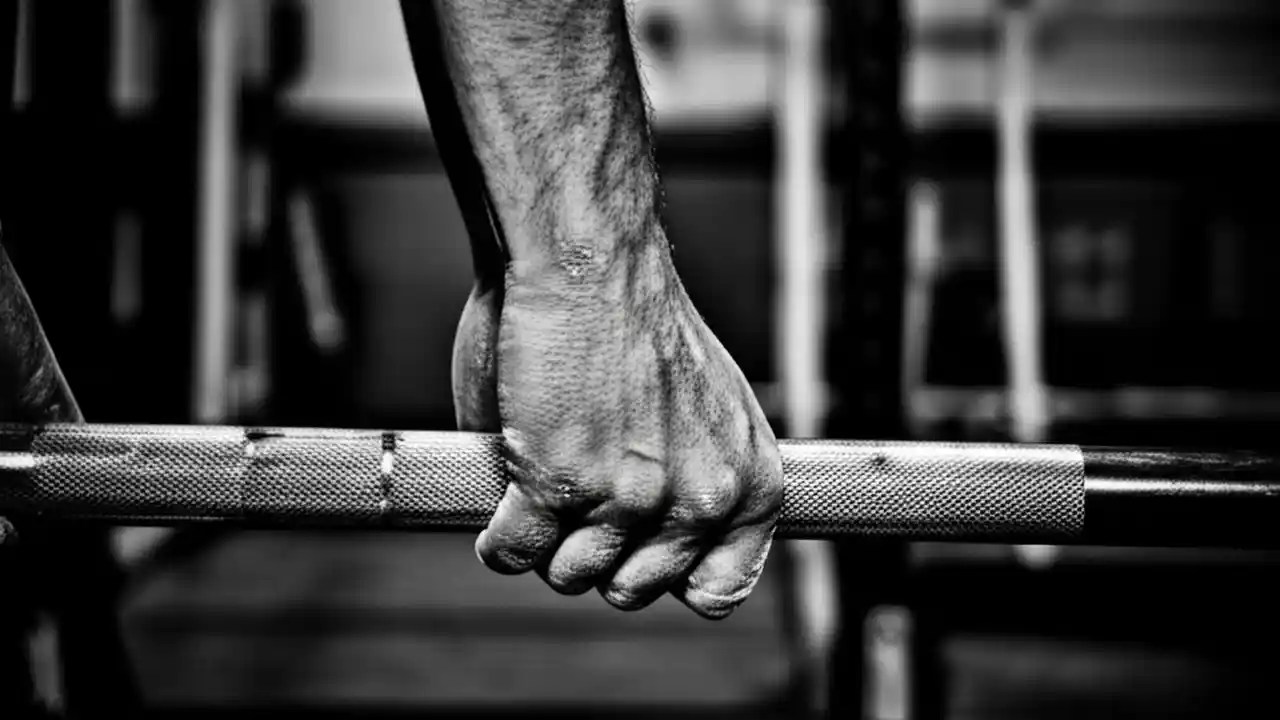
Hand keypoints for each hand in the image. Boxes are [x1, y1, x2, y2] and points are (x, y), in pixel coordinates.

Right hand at [452, 245, 783, 618]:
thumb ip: (689, 479)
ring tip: (536, 493)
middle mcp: (700, 500)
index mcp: (746, 482)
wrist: (591, 261)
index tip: (638, 558)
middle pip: (632, 590)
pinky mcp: (560, 485)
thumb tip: (644, 534)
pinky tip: (497, 509)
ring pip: (569, 576)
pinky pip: (514, 552)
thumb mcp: (708, 407)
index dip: (670, 580)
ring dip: (544, 544)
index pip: (720, 588)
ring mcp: (631, 498)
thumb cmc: (637, 320)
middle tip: (574, 508)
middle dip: (596, 558)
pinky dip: (496, 538)